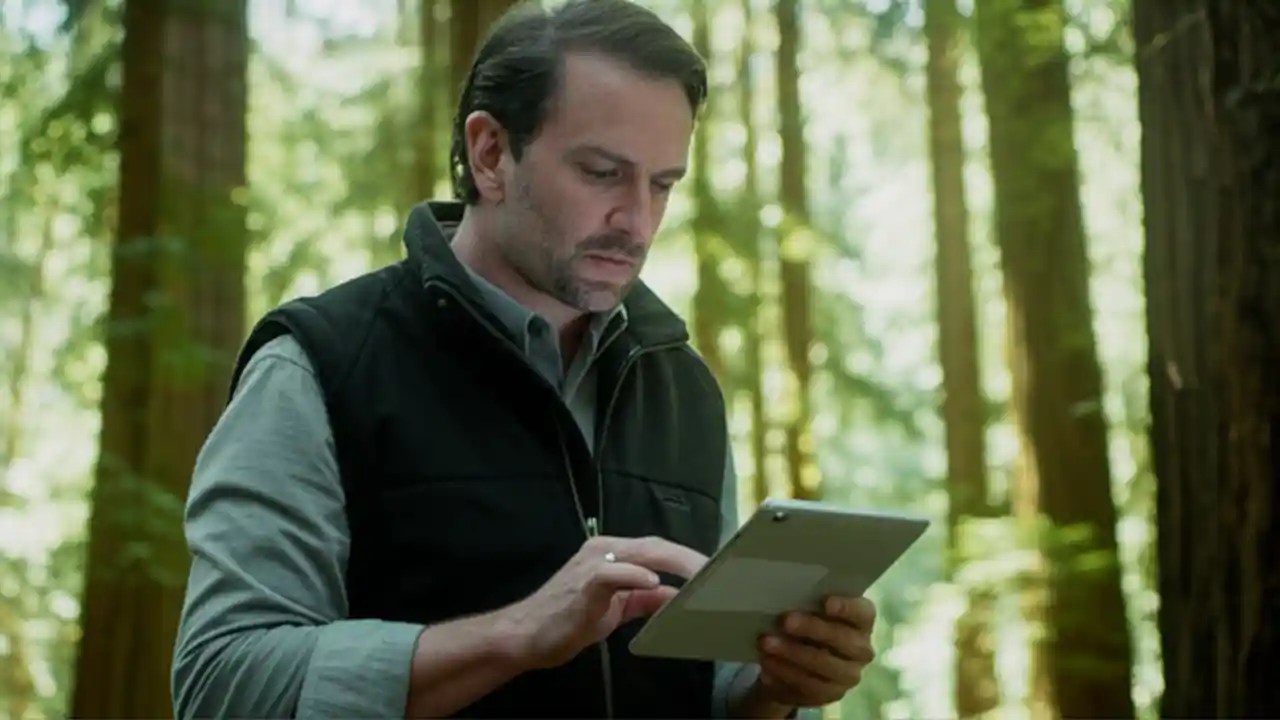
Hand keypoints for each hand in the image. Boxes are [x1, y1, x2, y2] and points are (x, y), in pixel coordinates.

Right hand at [502, 535, 706, 670]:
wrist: (527, 634)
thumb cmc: (569, 620)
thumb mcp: (617, 609)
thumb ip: (646, 599)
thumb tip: (677, 596)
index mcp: (613, 555)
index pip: (659, 548)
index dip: (688, 557)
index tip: (718, 568)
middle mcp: (604, 550)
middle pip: (656, 546)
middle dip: (690, 558)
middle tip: (721, 571)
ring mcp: (592, 563)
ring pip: (640, 553)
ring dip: (674, 562)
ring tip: (702, 574)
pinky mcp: (582, 584)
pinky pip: (612, 573)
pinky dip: (634, 574)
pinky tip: (653, 581)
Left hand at [753, 596, 877, 708]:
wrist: (797, 662)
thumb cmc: (806, 623)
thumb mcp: (807, 611)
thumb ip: (806, 604)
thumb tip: (786, 598)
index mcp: (862, 621)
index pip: (863, 613)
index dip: (847, 608)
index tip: (826, 603)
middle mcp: (862, 649)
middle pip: (844, 640)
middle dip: (813, 629)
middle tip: (785, 621)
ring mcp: (849, 675)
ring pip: (825, 666)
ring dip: (793, 654)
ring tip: (767, 643)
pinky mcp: (831, 695)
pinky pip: (809, 686)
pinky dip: (785, 672)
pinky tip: (768, 662)